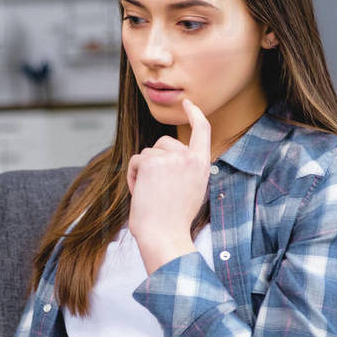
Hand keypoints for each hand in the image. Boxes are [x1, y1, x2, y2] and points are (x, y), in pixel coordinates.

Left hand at [126, 98, 211, 244]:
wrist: (164, 234)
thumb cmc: (175, 219)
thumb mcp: (193, 188)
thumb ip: (187, 167)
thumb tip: (172, 154)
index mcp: (203, 164)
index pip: (202, 130)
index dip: (195, 113)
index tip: (188, 103)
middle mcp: (189, 157)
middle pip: (164, 142)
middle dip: (156, 159)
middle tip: (158, 187)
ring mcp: (170, 157)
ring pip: (148, 153)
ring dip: (144, 171)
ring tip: (151, 193)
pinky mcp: (151, 161)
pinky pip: (136, 160)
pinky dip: (134, 175)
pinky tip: (141, 192)